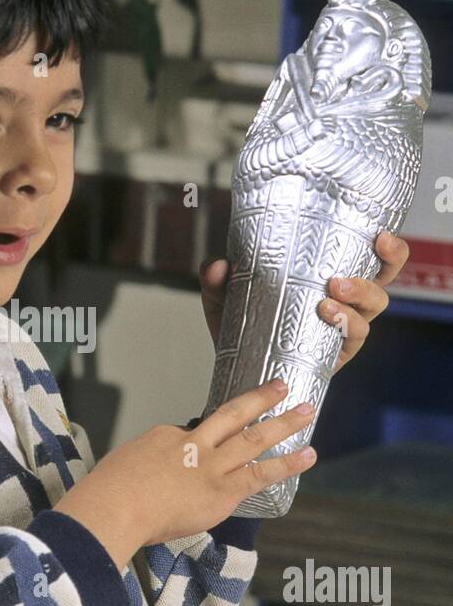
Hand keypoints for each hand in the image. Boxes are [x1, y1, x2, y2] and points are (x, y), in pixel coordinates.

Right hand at [53, 380, 317, 563]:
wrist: (113, 507)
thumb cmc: (108, 494)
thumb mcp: (124, 465)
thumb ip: (149, 466)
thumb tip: (158, 475)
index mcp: (166, 437)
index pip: (192, 436)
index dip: (201, 443)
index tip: (202, 450)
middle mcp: (193, 444)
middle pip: (232, 416)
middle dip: (259, 399)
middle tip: (282, 385)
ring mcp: (211, 467)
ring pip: (254, 439)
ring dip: (284, 423)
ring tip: (307, 411)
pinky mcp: (223, 492)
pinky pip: (260, 475)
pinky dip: (286, 464)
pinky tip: (307, 456)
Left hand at [198, 231, 409, 372]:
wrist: (238, 371)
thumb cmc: (243, 325)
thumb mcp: (225, 298)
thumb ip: (217, 281)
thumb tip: (218, 265)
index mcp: (330, 278)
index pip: (370, 256)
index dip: (387, 246)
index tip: (381, 233)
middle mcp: (347, 301)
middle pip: (384, 278)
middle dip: (387, 262)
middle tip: (364, 253)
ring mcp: (345, 328)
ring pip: (373, 307)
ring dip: (359, 293)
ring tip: (330, 294)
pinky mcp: (339, 353)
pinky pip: (353, 337)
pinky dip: (345, 323)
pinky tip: (326, 314)